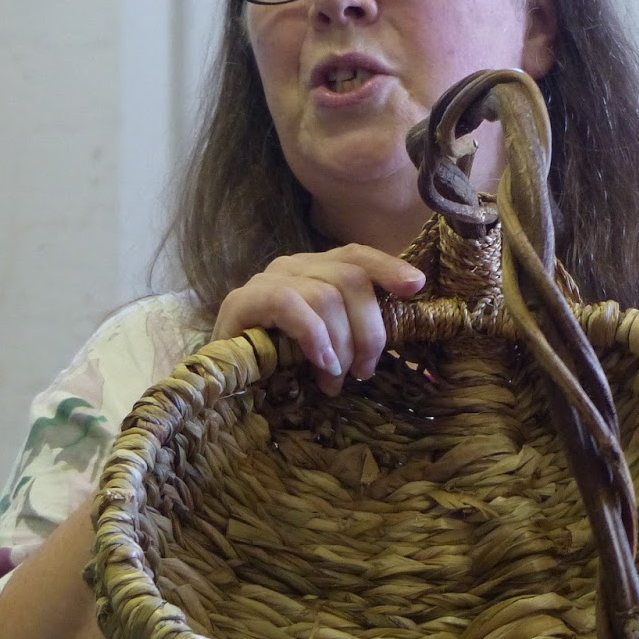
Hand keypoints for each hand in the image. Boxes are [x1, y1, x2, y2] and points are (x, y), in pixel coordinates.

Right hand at [213, 245, 425, 395]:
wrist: (222, 383)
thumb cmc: (281, 365)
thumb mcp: (329, 344)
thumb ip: (355, 328)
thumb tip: (401, 330)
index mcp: (317, 270)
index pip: (357, 255)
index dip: (388, 268)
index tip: (416, 288)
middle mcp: (294, 265)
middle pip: (351, 278)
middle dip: (368, 330)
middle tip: (363, 372)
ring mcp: (266, 280)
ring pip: (326, 294)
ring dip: (340, 345)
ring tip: (334, 380)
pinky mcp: (241, 301)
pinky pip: (289, 304)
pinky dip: (314, 336)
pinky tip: (321, 364)